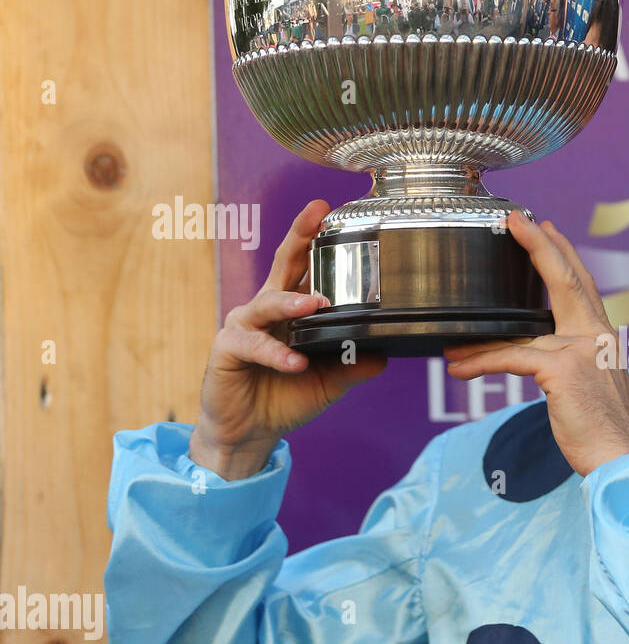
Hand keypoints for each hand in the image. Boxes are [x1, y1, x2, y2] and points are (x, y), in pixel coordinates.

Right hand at [189, 200, 387, 479]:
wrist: (251, 432)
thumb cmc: (286, 397)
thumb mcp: (329, 380)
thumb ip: (353, 365)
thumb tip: (386, 354)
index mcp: (290, 309)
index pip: (303, 267)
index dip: (312, 238)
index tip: (328, 211)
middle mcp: (266, 310)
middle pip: (282, 266)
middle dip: (298, 238)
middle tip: (316, 217)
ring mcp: (244, 327)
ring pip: (267, 304)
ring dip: (292, 303)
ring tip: (315, 305)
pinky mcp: (227, 350)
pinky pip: (253, 346)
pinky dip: (276, 353)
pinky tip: (295, 362)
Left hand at [443, 211, 628, 475]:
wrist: (624, 459)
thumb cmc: (606, 432)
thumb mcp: (593, 387)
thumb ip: (574, 365)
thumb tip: (544, 361)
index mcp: (604, 337)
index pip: (582, 285)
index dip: (563, 253)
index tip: (546, 227)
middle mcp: (597, 336)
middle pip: (566, 280)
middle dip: (540, 246)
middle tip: (517, 221)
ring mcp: (581, 351)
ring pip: (524, 328)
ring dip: (483, 333)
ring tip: (457, 325)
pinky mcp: (563, 372)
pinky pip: (512, 358)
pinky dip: (482, 362)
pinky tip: (460, 366)